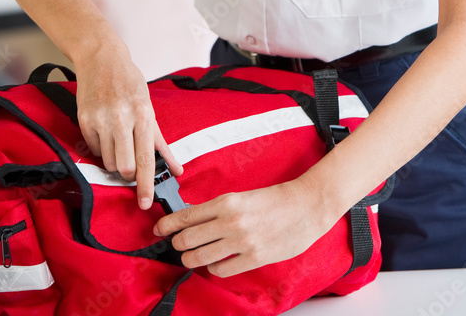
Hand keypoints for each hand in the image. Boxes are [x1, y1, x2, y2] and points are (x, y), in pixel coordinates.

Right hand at [74, 47, 182, 210]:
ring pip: (108, 162)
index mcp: (142, 115)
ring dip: (115, 160)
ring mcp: (101, 120)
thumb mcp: (149, 107)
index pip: (146, 158)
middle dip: (128, 172)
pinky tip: (105, 130)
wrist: (101, 58)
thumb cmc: (129, 82)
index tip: (145, 203)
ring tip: (118, 139)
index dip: (146, 185)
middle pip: (124, 167)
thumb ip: (161, 142)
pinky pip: (94, 150)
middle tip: (130, 162)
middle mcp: (121, 119)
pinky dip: (101, 148)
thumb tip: (177, 169)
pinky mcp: (84, 120)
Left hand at [153, 179, 333, 276]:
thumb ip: (220, 209)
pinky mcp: (254, 258)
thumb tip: (196, 220)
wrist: (306, 205)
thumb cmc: (276, 199)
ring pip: (200, 257)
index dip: (167, 224)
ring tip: (190, 257)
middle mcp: (230, 221)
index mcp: (227, 201)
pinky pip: (221, 269)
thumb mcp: (243, 197)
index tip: (158, 228)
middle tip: (176, 245)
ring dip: (191, 259)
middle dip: (177, 244)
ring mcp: (241, 241)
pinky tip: (215, 263)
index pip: (187, 216)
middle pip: (188, 238)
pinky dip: (214, 268)